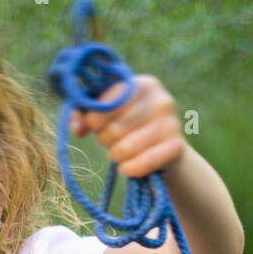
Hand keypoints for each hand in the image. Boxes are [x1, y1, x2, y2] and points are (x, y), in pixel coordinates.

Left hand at [68, 74, 186, 179]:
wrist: (167, 151)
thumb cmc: (131, 128)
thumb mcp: (109, 116)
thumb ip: (87, 115)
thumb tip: (77, 127)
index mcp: (143, 84)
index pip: (107, 102)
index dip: (94, 119)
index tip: (96, 126)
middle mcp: (161, 100)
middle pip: (114, 128)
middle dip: (105, 140)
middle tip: (111, 141)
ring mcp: (172, 123)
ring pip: (125, 148)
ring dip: (116, 156)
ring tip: (120, 153)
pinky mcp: (176, 147)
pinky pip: (143, 163)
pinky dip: (129, 169)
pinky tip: (127, 168)